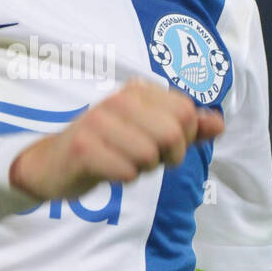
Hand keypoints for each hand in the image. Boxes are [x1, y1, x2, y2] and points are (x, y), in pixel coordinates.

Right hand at [9, 77, 223, 201]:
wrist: (53, 166)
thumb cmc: (107, 149)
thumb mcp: (149, 134)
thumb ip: (186, 128)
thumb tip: (218, 124)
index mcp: (137, 91)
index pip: (186, 111)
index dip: (185, 138)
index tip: (163, 146)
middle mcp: (118, 99)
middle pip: (173, 132)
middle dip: (168, 156)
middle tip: (147, 160)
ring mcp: (97, 121)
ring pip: (150, 154)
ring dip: (142, 169)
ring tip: (123, 163)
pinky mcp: (83, 147)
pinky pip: (126, 172)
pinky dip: (124, 179)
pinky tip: (108, 172)